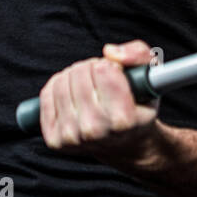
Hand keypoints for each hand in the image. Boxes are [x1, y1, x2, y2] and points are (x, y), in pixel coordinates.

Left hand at [38, 39, 160, 161]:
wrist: (125, 144)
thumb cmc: (138, 107)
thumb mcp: (150, 77)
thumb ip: (139, 55)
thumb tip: (110, 53)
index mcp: (122, 120)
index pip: (103, 70)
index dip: (111, 66)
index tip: (117, 75)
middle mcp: (95, 131)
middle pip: (80, 72)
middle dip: (92, 69)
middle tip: (102, 80)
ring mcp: (72, 137)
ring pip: (61, 81)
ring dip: (75, 76)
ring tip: (89, 87)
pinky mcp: (54, 139)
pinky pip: (47, 94)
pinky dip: (59, 87)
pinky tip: (73, 96)